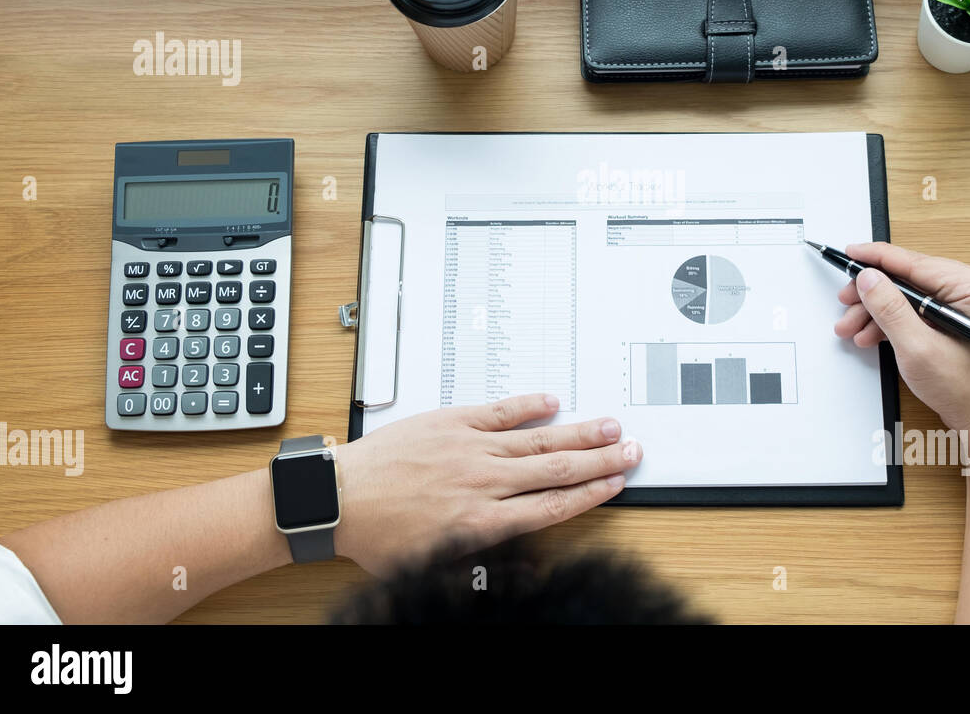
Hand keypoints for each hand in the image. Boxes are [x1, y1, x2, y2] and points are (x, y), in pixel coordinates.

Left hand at [332, 394, 640, 574]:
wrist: (339, 497)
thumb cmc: (379, 535)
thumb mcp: (431, 566)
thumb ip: (480, 562)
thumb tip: (521, 563)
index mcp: (482, 521)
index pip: (552, 505)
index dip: (591, 494)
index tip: (616, 484)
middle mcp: (484, 482)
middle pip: (556, 470)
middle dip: (600, 460)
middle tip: (630, 450)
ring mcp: (470, 448)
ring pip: (537, 440)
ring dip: (577, 433)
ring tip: (608, 426)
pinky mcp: (452, 421)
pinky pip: (499, 411)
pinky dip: (528, 406)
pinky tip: (552, 402)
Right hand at [833, 242, 969, 434]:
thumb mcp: (919, 349)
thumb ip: (890, 309)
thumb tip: (868, 278)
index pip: (914, 262)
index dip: (876, 258)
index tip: (850, 253)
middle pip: (910, 278)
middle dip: (873, 295)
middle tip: (846, 305)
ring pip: (912, 295)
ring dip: (880, 311)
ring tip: (855, 328)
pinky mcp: (962, 317)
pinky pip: (922, 309)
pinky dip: (897, 321)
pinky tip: (875, 334)